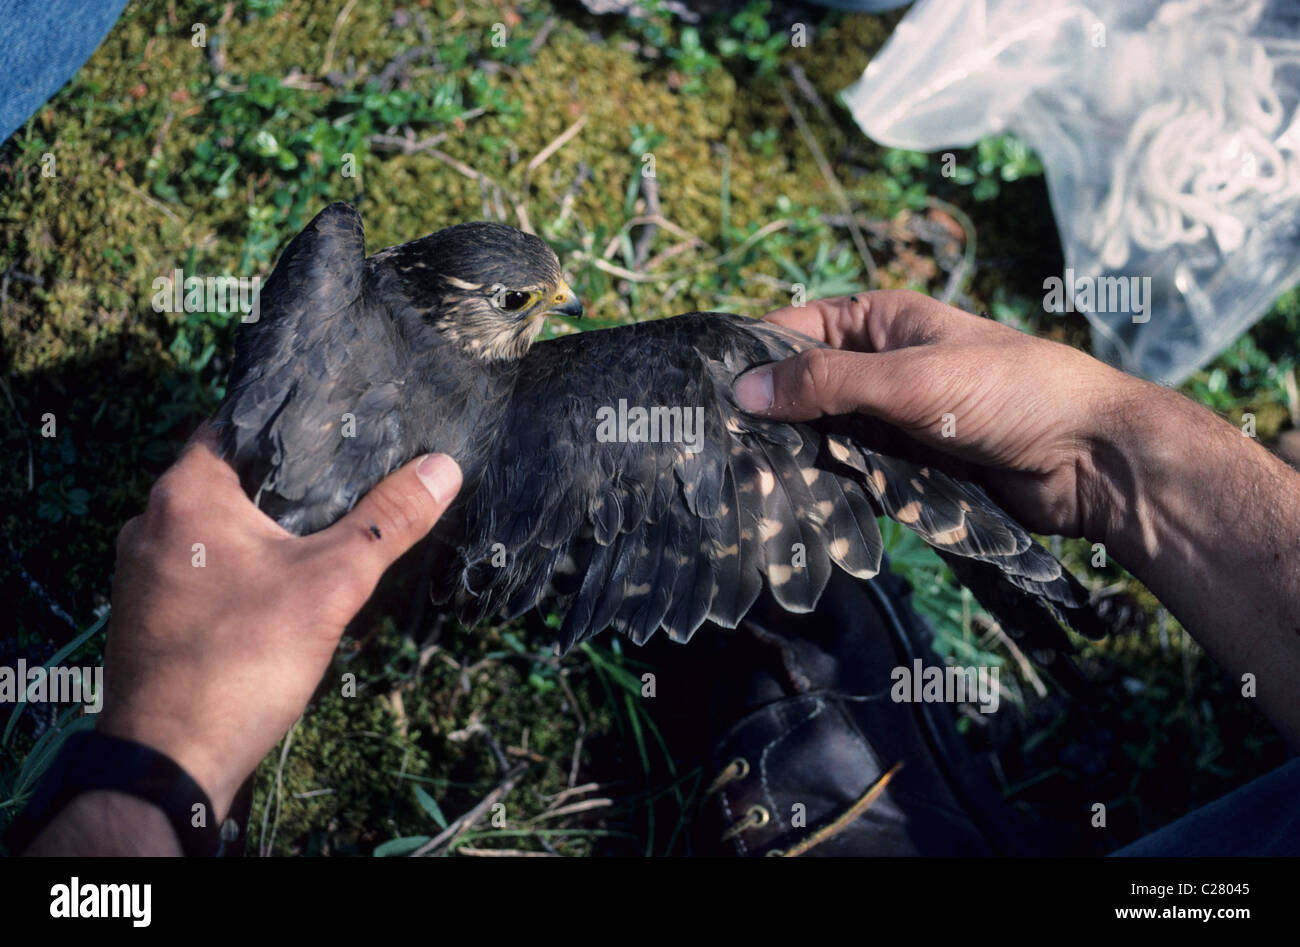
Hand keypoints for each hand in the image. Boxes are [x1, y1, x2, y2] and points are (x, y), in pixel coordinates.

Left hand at [98, 424, 461, 821]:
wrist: (172, 760)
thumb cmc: (244, 658)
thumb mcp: (333, 582)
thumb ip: (388, 521)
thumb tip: (443, 467)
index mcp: (185, 493)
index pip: (240, 425)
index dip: (293, 422)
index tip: (341, 425)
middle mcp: (150, 522)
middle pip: (230, 477)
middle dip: (287, 484)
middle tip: (349, 483)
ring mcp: (142, 571)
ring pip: (215, 528)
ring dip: (263, 531)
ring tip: (324, 536)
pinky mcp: (147, 612)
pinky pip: (200, 569)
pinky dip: (240, 569)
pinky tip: (282, 590)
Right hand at [733, 291, 1148, 537]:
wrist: (1092, 459)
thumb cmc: (1008, 393)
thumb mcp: (909, 378)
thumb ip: (826, 383)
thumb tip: (744, 387)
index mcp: (880, 321)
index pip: (794, 330)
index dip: (753, 359)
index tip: (707, 395)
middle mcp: (882, 366)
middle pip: (805, 390)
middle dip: (772, 420)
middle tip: (722, 453)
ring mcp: (896, 420)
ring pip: (827, 439)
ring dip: (801, 462)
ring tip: (755, 489)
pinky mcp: (911, 468)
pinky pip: (857, 478)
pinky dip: (835, 492)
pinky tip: (804, 513)